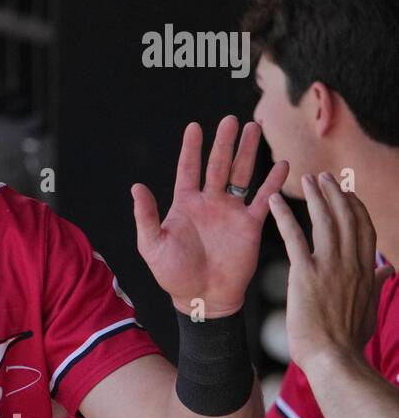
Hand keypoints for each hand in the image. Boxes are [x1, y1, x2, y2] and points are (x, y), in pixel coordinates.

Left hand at [133, 116, 288, 317]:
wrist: (201, 297)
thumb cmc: (173, 274)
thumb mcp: (152, 244)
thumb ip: (145, 215)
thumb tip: (136, 187)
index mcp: (185, 204)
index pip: (188, 169)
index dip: (191, 148)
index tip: (194, 126)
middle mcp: (209, 202)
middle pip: (218, 165)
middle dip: (224, 142)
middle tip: (232, 120)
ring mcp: (230, 212)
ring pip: (241, 175)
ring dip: (248, 152)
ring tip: (255, 128)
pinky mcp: (249, 225)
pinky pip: (262, 199)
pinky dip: (272, 183)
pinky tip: (281, 165)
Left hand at [268, 172, 391, 370]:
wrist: (335, 360)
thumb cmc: (348, 342)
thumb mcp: (369, 310)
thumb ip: (376, 287)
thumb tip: (387, 271)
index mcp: (366, 272)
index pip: (364, 230)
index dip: (356, 208)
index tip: (347, 194)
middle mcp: (352, 264)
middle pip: (348, 218)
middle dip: (337, 194)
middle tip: (324, 177)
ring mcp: (330, 266)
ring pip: (326, 220)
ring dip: (316, 196)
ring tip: (307, 179)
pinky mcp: (306, 273)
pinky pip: (294, 236)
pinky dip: (284, 215)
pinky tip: (274, 200)